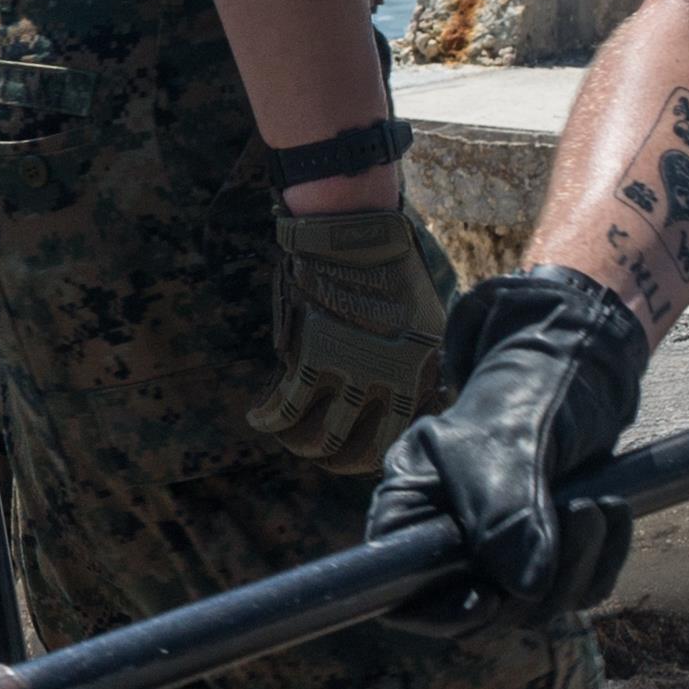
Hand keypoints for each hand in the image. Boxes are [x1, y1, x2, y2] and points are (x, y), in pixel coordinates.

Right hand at [247, 203, 448, 474]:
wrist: (355, 227)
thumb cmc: (394, 261)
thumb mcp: (430, 313)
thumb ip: (425, 357)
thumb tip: (422, 389)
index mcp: (424, 372)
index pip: (404, 438)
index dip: (376, 450)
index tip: (358, 447)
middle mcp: (391, 380)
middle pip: (358, 451)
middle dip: (335, 461)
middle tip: (319, 452)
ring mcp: (351, 371)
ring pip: (317, 440)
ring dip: (298, 444)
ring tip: (288, 437)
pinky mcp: (311, 356)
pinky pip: (283, 407)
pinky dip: (267, 417)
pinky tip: (258, 416)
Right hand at [366, 267, 650, 628]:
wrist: (572, 369)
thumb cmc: (520, 391)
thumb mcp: (504, 443)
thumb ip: (506, 512)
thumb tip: (526, 589)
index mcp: (410, 509)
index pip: (397, 587)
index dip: (436, 613)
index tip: (486, 602)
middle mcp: (448, 540)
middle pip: (479, 607)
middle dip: (536, 580)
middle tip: (579, 515)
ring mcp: (500, 551)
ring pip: (535, 604)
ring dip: (579, 567)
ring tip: (599, 505)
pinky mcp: (550, 553)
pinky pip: (577, 587)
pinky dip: (605, 558)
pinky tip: (614, 511)